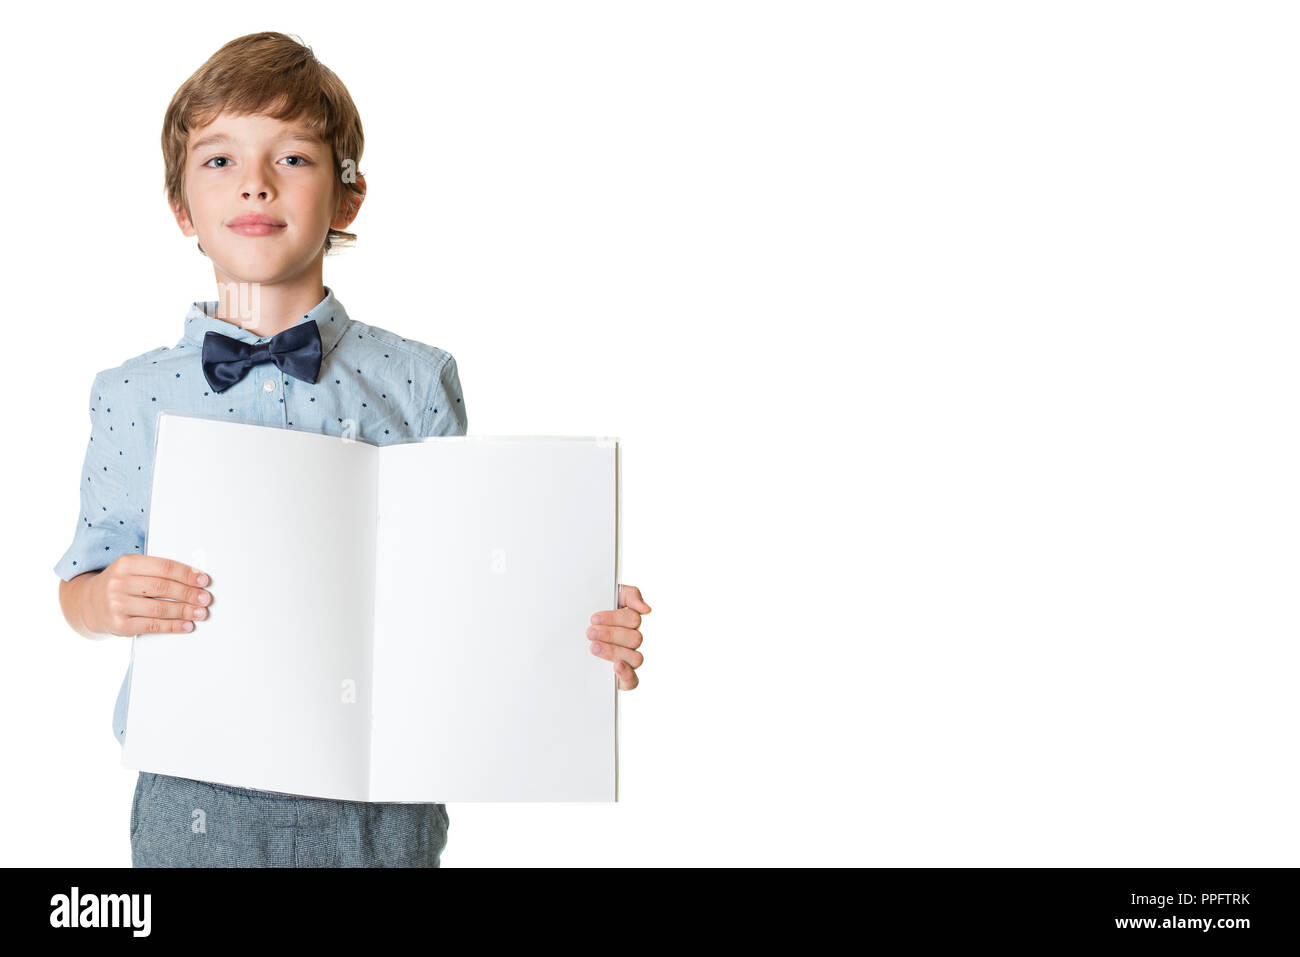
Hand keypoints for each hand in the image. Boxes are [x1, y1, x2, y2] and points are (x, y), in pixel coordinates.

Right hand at [80, 554, 213, 636]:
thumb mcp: (132, 569)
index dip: (186, 574)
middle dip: (189, 594)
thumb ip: (157, 570)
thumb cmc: (119, 584)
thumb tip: (192, 578)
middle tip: (205, 598)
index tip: (203, 580)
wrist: (89, 603)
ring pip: (160, 608)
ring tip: (200, 612)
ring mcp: (118, 605)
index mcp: (126, 563)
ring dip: (185, 611)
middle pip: (163, 588)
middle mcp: (119, 583)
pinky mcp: (120, 625)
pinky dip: (173, 626)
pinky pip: (153, 626)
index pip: (164, 567)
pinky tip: (186, 625)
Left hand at [588, 584, 650, 689]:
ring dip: (614, 651)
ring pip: (636, 657)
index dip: (615, 618)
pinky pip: (633, 680)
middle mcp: (631, 641)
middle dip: (611, 634)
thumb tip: (646, 609)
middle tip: (590, 633)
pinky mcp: (623, 679)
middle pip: (635, 638)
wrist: (565, 640)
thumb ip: (628, 595)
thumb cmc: (587, 617)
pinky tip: (616, 667)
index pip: (633, 618)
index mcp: (628, 622)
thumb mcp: (603, 597)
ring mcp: (629, 660)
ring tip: (593, 647)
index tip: (594, 618)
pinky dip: (626, 673)